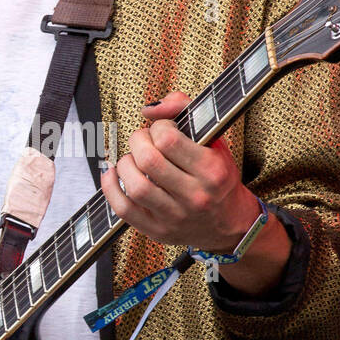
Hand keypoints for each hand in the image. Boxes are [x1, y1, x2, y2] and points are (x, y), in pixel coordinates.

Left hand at [100, 90, 258, 252]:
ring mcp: (175, 217)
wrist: (228, 224)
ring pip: (135, 185)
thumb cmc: (218, 178)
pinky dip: (111, 188)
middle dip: (138, 141)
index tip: (163, 130)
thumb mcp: (214, 141)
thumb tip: (149, 109)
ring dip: (126, 164)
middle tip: (144, 141)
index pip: (169, 139)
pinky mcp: (157, 231)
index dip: (159, 127)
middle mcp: (195, 196)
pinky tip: (114, 174)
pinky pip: (123, 209)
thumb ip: (185, 110)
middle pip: (148, 161)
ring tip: (134, 159)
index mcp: (212, 171)